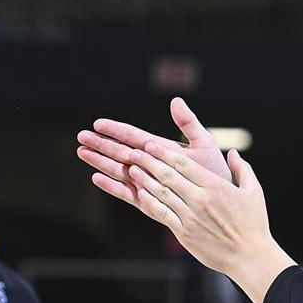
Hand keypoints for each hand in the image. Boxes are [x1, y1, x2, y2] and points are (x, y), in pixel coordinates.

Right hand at [78, 98, 231, 187]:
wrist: (222, 202)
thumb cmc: (215, 173)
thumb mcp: (204, 144)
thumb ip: (188, 123)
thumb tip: (176, 100)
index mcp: (162, 149)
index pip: (134, 136)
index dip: (116, 129)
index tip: (98, 123)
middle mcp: (152, 165)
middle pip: (121, 152)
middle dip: (101, 144)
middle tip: (80, 137)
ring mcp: (149, 182)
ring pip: (119, 170)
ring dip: (100, 162)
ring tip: (81, 153)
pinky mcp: (150, 200)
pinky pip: (128, 193)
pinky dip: (112, 187)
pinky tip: (96, 178)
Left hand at [81, 138, 280, 282]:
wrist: (249, 255)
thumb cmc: (253, 224)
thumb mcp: (254, 191)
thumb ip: (243, 169)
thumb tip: (233, 153)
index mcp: (216, 186)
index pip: (184, 165)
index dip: (164, 153)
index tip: (150, 145)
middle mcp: (200, 200)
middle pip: (168, 176)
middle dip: (149, 162)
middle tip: (134, 152)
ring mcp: (190, 217)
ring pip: (161, 194)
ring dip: (145, 180)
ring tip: (132, 170)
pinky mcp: (184, 233)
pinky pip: (162, 215)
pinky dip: (149, 203)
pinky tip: (140, 194)